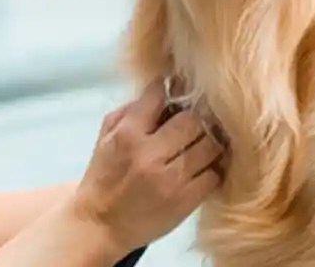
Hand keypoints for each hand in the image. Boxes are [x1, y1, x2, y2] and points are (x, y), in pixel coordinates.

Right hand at [69, 80, 226, 257]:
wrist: (99, 224)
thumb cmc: (104, 176)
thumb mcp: (106, 137)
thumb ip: (131, 111)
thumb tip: (163, 89)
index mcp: (128, 134)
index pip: (160, 95)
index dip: (172, 89)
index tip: (178, 92)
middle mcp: (150, 154)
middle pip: (194, 120)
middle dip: (196, 118)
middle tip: (196, 123)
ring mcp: (170, 179)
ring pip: (211, 146)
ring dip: (210, 142)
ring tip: (202, 144)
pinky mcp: (185, 201)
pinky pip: (215, 175)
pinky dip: (212, 169)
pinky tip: (203, 168)